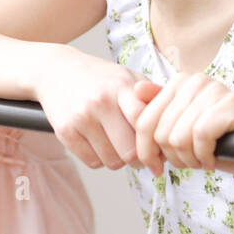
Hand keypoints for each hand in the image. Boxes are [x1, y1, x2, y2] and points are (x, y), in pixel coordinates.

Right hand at [33, 46, 160, 170]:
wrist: (57, 71)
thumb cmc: (101, 79)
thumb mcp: (128, 78)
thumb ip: (152, 98)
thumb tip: (176, 125)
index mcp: (121, 87)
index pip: (144, 121)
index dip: (155, 141)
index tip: (160, 149)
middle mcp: (100, 102)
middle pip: (130, 151)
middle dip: (139, 158)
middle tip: (140, 154)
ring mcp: (81, 118)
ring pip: (112, 161)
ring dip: (119, 160)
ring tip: (117, 144)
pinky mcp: (65, 132)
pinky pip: (93, 163)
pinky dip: (100, 159)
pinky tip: (99, 143)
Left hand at [124, 72, 233, 187]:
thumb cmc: (214, 144)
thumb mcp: (178, 131)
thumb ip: (156, 112)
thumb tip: (135, 89)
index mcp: (179, 82)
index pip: (145, 121)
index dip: (146, 151)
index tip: (156, 167)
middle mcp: (196, 80)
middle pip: (161, 133)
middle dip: (173, 158)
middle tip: (190, 163)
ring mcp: (218, 89)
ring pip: (180, 137)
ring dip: (190, 160)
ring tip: (202, 160)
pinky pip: (202, 136)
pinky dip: (205, 156)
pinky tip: (213, 158)